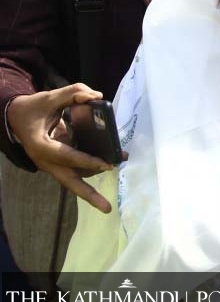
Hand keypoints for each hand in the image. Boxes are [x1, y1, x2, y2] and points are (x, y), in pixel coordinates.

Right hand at [7, 84, 114, 212]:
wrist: (15, 118)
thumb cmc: (32, 108)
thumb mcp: (48, 97)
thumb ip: (72, 93)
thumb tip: (96, 96)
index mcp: (40, 146)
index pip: (65, 156)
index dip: (86, 160)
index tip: (106, 163)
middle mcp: (46, 160)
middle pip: (69, 182)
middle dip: (89, 196)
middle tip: (108, 208)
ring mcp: (53, 164)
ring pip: (76, 176)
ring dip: (98, 171)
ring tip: (122, 159)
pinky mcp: (60, 162)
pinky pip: (78, 167)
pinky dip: (94, 164)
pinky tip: (113, 155)